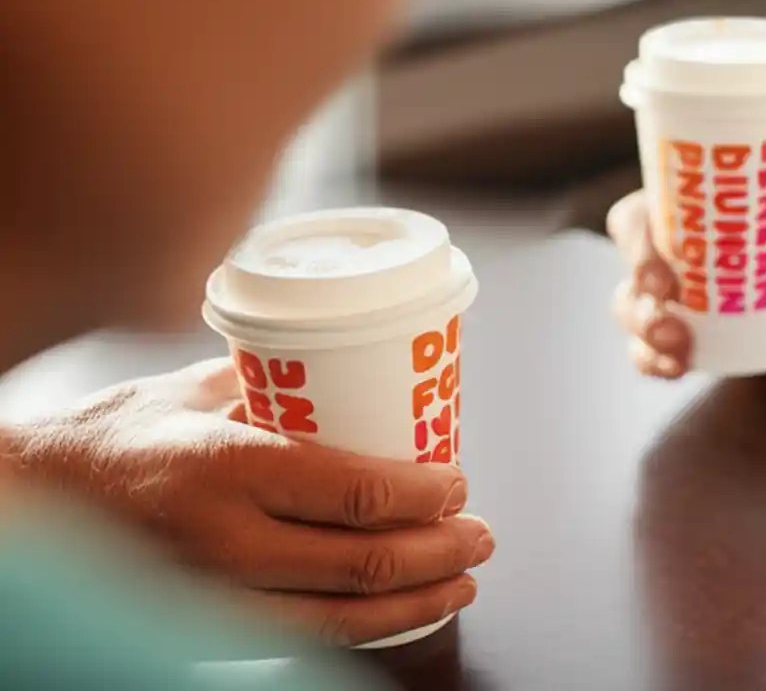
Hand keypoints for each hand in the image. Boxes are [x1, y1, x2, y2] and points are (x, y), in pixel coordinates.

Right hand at [6, 358, 493, 644]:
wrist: (40, 505)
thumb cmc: (118, 438)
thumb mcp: (199, 390)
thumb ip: (278, 385)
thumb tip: (353, 372)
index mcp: (231, 467)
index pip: (358, 491)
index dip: (426, 495)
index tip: (458, 483)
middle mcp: (228, 540)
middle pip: (365, 562)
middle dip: (442, 551)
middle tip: (479, 535)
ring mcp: (220, 594)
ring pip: (344, 618)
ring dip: (420, 601)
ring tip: (462, 581)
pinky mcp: (213, 626)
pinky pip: (305, 637)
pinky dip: (365, 627)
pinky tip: (398, 611)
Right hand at [607, 188, 765, 378]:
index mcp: (671, 218)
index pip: (632, 221)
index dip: (635, 243)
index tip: (664, 268)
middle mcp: (658, 258)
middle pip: (630, 277)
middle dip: (641, 298)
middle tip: (669, 307)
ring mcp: (661, 300)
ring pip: (632, 316)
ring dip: (646, 334)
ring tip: (677, 346)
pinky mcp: (673, 332)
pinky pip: (648, 350)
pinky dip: (655, 362)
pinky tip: (676, 368)